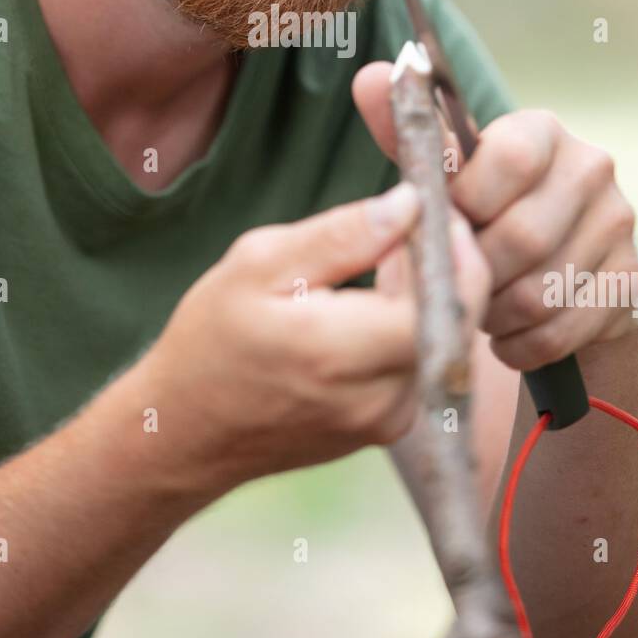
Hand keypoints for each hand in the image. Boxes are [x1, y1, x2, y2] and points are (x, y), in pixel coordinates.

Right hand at [143, 182, 489, 496]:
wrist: (183, 432)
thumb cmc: (210, 341)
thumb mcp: (258, 264)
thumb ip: (341, 235)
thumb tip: (408, 204)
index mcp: (343, 352)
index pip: (447, 299)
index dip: (455, 248)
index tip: (436, 210)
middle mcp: (377, 398)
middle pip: (454, 319)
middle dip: (444, 266)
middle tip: (411, 225)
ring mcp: (386, 422)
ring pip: (444, 342)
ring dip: (428, 296)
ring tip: (384, 261)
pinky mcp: (386, 430)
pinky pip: (423, 364)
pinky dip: (411, 326)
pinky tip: (373, 303)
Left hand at [353, 63, 637, 373]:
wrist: (557, 273)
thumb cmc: (485, 213)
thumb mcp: (445, 176)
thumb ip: (409, 135)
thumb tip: (368, 76)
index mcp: (542, 132)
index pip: (508, 158)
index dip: (466, 202)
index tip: (444, 223)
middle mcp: (590, 169)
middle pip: (522, 236)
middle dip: (476, 272)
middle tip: (453, 282)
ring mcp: (616, 226)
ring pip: (538, 292)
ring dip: (492, 314)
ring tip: (475, 309)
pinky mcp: (629, 283)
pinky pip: (560, 330)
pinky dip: (519, 344)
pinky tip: (505, 335)